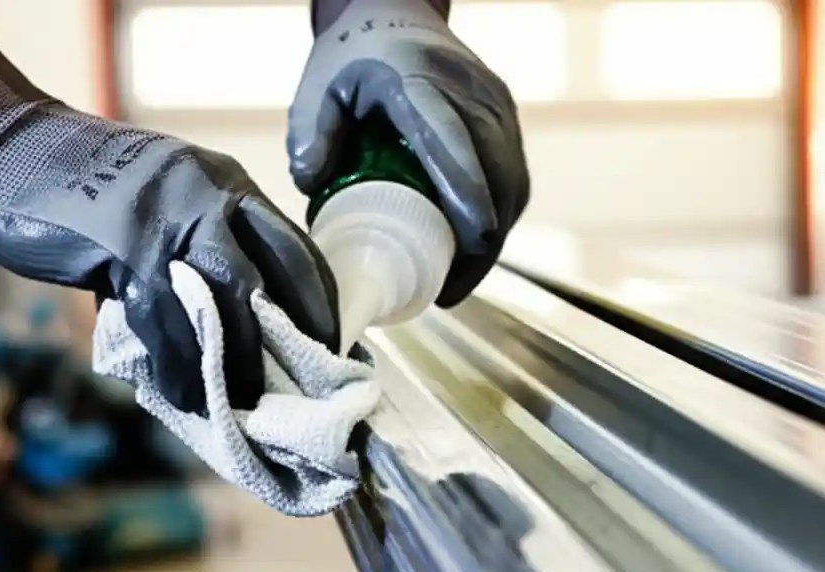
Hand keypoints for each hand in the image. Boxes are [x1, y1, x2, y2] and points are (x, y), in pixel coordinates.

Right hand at [0, 21, 337, 411]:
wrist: (0, 141)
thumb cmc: (79, 179)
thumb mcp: (160, 196)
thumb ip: (195, 242)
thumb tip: (226, 313)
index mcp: (225, 183)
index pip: (293, 247)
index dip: (317, 301)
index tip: (330, 344)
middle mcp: (209, 195)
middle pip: (274, 279)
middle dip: (294, 338)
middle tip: (306, 386)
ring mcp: (168, 221)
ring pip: (225, 306)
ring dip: (239, 363)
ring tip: (249, 404)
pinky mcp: (123, 247)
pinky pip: (166, 322)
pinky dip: (180, 365)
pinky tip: (187, 394)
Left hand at [288, 0, 529, 305]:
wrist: (398, 11)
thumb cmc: (354, 58)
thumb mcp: (319, 86)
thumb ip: (310, 130)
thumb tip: (310, 183)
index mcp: (419, 80)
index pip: (452, 139)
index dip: (467, 188)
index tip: (474, 238)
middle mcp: (470, 91)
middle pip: (496, 174)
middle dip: (484, 239)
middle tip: (452, 290)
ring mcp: (496, 104)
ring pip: (513, 181)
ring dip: (494, 236)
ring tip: (460, 280)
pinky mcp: (507, 118)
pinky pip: (514, 176)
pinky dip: (499, 216)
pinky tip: (474, 249)